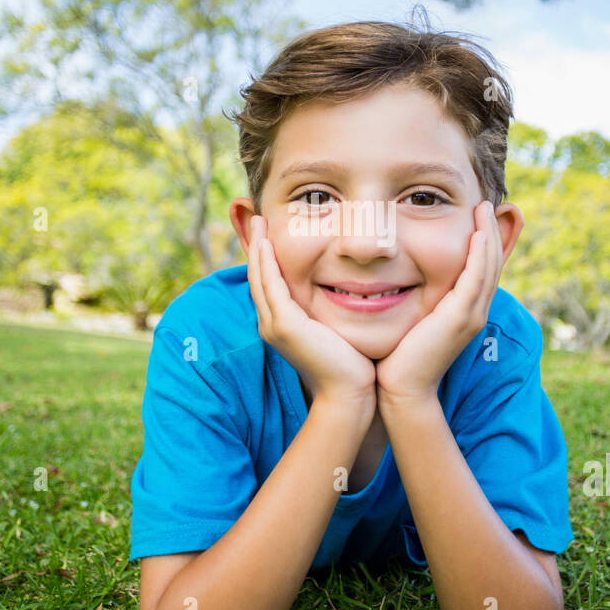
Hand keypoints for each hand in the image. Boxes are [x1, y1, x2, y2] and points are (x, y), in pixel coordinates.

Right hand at [247, 217, 376, 408]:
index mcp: (282, 325)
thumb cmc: (352, 365)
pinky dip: (267, 262)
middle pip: (257, 276)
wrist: (351, 394)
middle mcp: (271, 324)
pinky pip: (270, 285)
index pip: (269, 283)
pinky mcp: (284, 325)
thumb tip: (349, 292)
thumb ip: (332, 312)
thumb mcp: (336, 330)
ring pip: (260, 277)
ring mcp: (274, 325)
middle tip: (257, 215)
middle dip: (256, 245)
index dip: (266, 256)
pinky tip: (267, 242)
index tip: (269, 230)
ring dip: (257, 246)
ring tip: (259, 219)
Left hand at [375, 200, 505, 407]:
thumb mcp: (410, 319)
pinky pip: (476, 278)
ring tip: (483, 207)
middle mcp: (474, 312)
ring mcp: (471, 315)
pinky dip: (480, 254)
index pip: (480, 268)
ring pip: (488, 267)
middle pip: (491, 263)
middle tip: (485, 202)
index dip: (481, 240)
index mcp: (464, 311)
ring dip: (488, 234)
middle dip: (491, 231)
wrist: (400, 390)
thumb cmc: (397, 358)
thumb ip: (411, 299)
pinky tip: (476, 232)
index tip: (474, 215)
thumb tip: (394, 280)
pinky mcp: (461, 318)